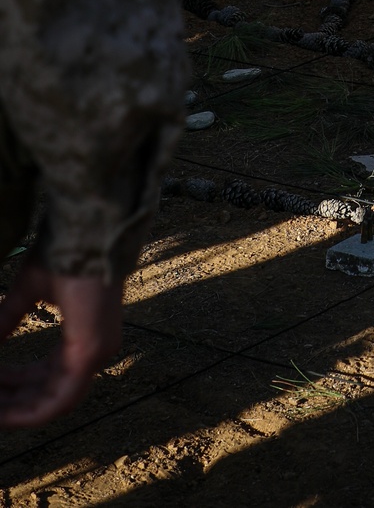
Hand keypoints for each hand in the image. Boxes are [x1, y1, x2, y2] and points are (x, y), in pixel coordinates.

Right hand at [0, 260, 121, 427]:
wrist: (85, 228)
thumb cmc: (65, 251)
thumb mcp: (29, 289)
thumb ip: (8, 317)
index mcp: (84, 336)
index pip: (47, 376)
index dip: (15, 387)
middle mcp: (94, 352)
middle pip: (47, 394)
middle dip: (10, 401)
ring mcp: (96, 355)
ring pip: (50, 403)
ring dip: (15, 409)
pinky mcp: (91, 354)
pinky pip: (58, 400)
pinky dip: (29, 410)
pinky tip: (2, 413)